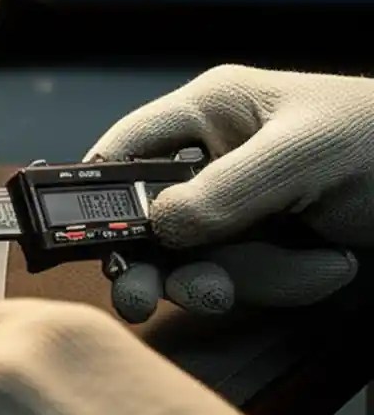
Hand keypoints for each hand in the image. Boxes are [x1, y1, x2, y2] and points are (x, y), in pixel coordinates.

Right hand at [87, 65, 365, 322]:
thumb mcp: (305, 158)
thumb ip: (223, 192)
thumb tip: (156, 230)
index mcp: (209, 112)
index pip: (122, 148)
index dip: (93, 193)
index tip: (82, 240)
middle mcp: (211, 160)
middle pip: (146, 221)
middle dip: (163, 263)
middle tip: (142, 301)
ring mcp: (238, 210)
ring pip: (196, 263)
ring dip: (254, 278)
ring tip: (319, 266)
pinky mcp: (266, 250)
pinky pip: (245, 283)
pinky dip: (288, 285)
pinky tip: (333, 265)